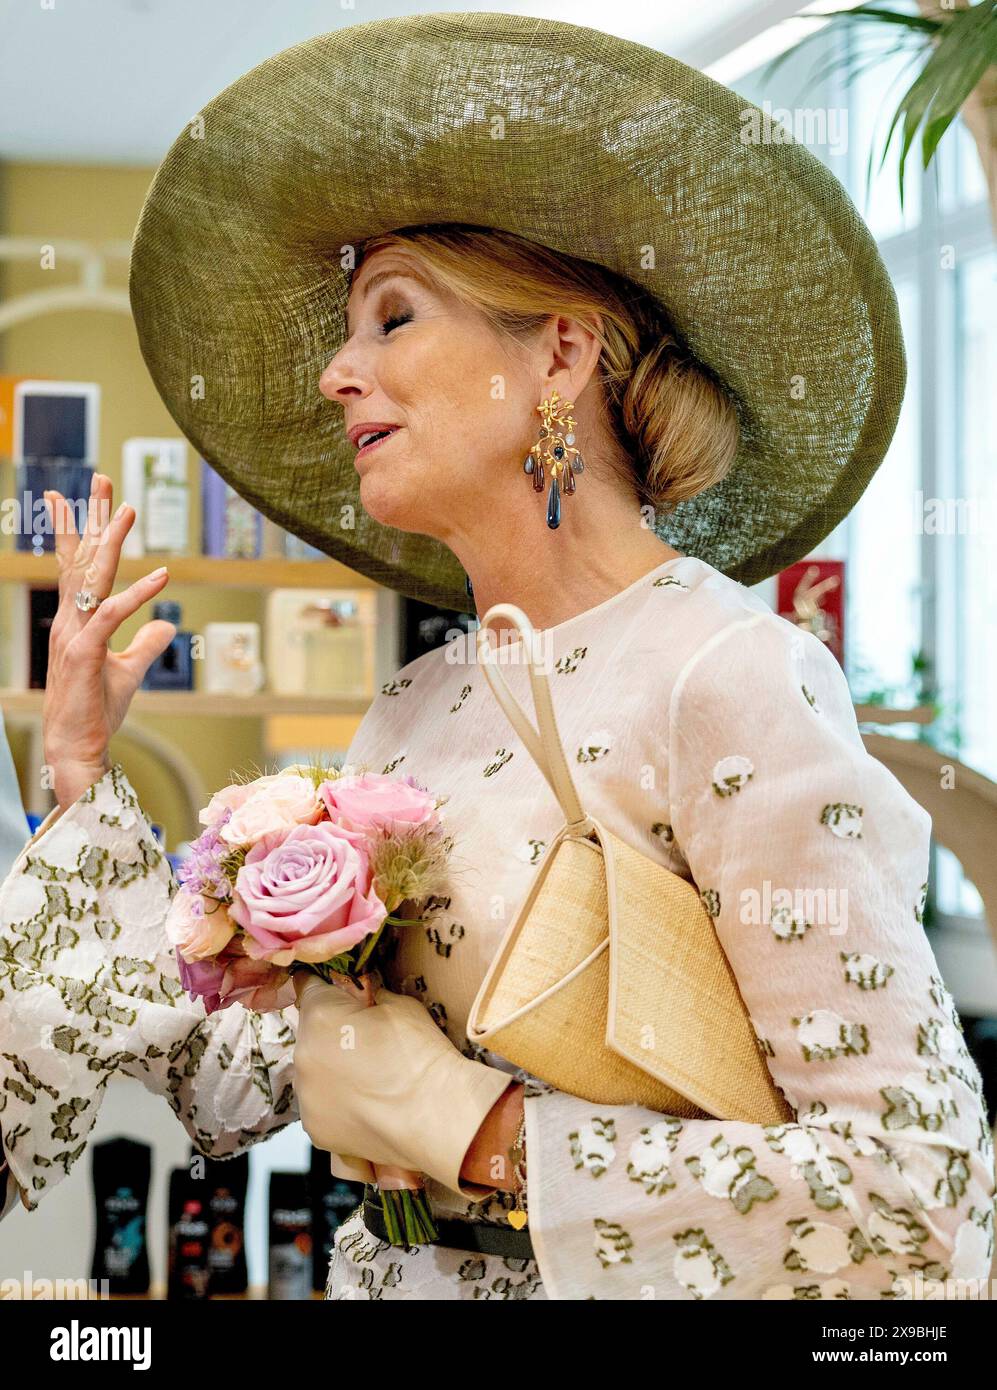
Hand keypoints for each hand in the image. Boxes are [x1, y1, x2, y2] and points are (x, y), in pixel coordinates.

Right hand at [43, 474, 175, 807]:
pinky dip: (138, 594)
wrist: (77, 747)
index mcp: (75, 621)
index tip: (80, 495)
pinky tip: (162, 575)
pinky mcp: (84, 653)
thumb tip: (167, 622)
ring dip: (112, 541)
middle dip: (91, 516)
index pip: (75, 565)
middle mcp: (69, 620)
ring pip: (93, 577)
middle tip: (102, 477)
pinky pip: (113, 615)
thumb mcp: (131, 671)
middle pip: (80, 558)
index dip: (78, 529)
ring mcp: (73, 635)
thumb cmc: (98, 711)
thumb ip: (147, 643)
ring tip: (130, 509)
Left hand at [292, 972, 512, 1199]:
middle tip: (365, 1043)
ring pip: (313, 1072)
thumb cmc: (421, 1056)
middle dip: (332, 1033)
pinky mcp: (315, 1128)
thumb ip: (374, 998)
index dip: (327, 989)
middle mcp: (303, 1055)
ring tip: (368, 1080)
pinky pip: (321, 1106)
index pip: (307, 987)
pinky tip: (366, 1105)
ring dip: (332, 1070)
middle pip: (310, 1033)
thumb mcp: (402, 1005)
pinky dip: (338, 1103)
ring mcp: (306, 1096)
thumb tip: (368, 1002)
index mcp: (320, 1016)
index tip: (340, 996)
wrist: (436, 1116)